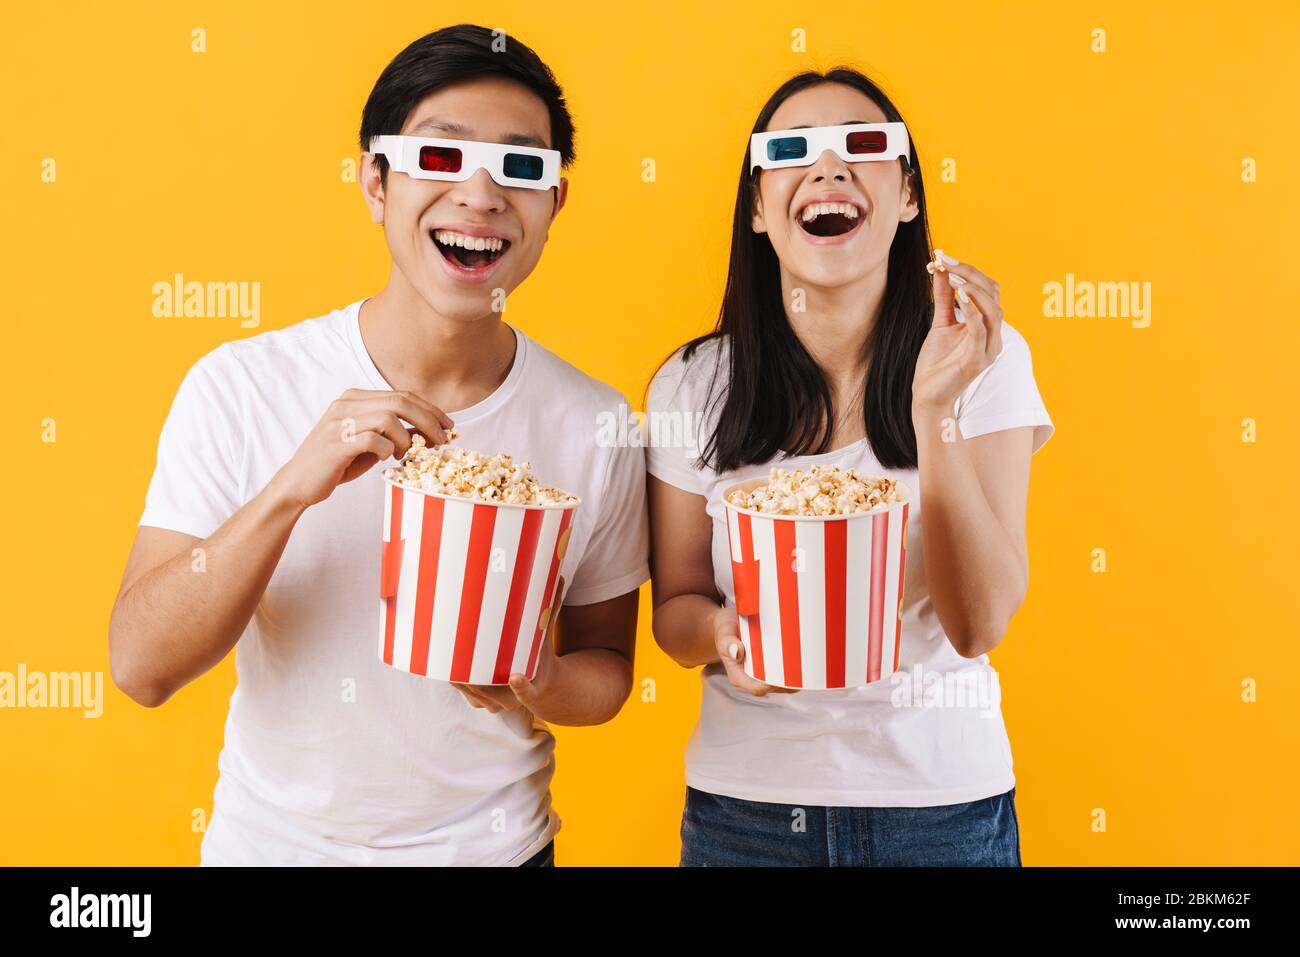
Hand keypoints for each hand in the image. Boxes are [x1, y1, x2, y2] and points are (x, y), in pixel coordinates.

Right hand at [268, 388, 453, 509]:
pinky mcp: (335, 444)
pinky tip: (384, 459)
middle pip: (400, 401)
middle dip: (428, 420)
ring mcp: (339, 422)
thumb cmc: (337, 463)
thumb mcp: (371, 444)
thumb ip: (396, 433)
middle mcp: (346, 404)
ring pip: (389, 418)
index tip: (448, 426)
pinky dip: (387, 450)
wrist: (299, 483)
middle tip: (440, 441)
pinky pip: (373, 439)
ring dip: (406, 439)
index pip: (402, 395)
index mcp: (355, 398)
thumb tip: (430, 431)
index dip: (430, 409)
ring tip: (404, 455)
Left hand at [453, 577, 565, 714]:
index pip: (527, 691)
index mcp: (532, 686)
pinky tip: (443, 660)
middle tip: (461, 649)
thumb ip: (551, 610)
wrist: (539, 688)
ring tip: (446, 650)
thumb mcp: (546, 636)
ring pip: (471, 691)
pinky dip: (454, 676)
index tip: (516, 676)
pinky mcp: (479, 702)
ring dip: (458, 674)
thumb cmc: (540, 657)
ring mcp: (494, 704)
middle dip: (473, 674)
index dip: (521, 686)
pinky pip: (463, 690)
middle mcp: (512, 700)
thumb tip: (560, 578)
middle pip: (489, 691)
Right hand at [712, 606, 795, 695]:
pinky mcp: (770, 670)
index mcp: (738, 676)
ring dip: (795, 676)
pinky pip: (786, 676)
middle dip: (790, 680)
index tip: (785, 669)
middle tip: (803, 660)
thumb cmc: (726, 628)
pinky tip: (803, 658)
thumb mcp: (723, 631)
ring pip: (783, 685)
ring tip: (806, 658)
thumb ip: (727, 642)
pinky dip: (795, 670)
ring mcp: (761, 676)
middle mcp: (751, 679)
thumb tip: (737, 651)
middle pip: (775, 688)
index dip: (773, 684)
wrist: (729, 625)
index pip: (758, 688)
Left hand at [911, 250, 1004, 414]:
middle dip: (970, 275)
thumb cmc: (936, 362)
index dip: (968, 271)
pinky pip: (981, 331)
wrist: (927, 396)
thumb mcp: (940, 323)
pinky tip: (959, 298)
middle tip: (946, 262)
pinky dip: (972, 312)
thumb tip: (941, 268)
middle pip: (993, 296)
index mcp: (987, 325)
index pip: (988, 290)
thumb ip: (943, 297)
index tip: (943, 257)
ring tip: (953, 277)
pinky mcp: (978, 361)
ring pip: (993, 311)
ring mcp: (988, 349)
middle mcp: (993, 336)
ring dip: (973, 290)